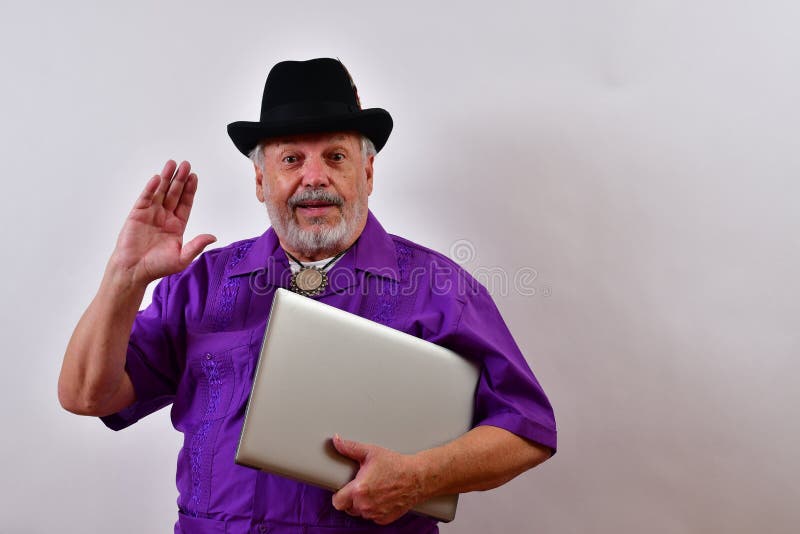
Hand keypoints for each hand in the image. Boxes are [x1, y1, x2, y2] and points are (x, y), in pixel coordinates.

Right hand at [110, 160, 215, 285]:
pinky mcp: (137, 214)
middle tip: (186, 165)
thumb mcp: (182, 258)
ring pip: (161, 192)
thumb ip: (196, 245)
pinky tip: (158, 178)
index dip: (190, 190)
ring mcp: (151, 214)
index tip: (194, 177)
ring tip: (172, 164)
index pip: (185, 203)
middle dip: (180, 179)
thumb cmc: (156, 267)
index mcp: (176, 226)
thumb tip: (213, 237)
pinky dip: (151, 188)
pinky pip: (146, 198)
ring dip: (167, 178)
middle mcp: (164, 217)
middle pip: (174, 194)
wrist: (133, 271)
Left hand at [331, 434, 427, 524]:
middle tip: (361, 486)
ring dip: (363, 504)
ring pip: (361, 513)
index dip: (338, 495)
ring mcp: (375, 514)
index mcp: (359, 490)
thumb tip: (337, 441)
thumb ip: (350, 448)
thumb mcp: (371, 452)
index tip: (343, 489)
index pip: (337, 502)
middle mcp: (365, 505)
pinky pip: (373, 517)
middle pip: (348, 508)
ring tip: (373, 490)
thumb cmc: (396, 465)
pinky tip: (381, 497)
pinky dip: (375, 509)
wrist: (417, 478)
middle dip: (351, 498)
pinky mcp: (384, 519)